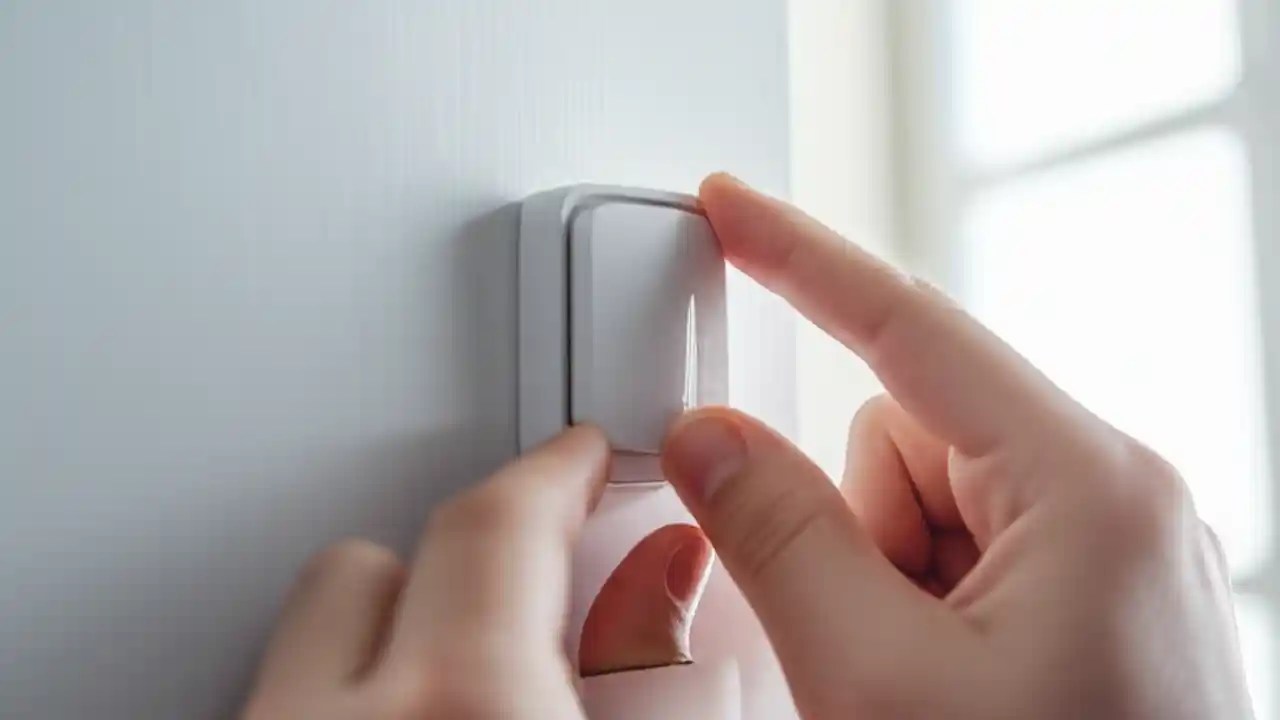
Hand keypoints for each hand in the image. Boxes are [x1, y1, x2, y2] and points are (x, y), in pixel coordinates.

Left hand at [241, 426, 711, 718]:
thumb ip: (654, 668)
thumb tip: (660, 580)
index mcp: (460, 711)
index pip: (497, 524)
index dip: (553, 478)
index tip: (573, 464)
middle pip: (360, 572)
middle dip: (443, 571)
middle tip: (515, 610)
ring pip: (296, 655)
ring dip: (380, 653)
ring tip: (460, 698)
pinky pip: (274, 709)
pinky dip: (337, 710)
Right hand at [660, 174, 1252, 718]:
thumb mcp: (878, 686)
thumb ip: (777, 540)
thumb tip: (709, 440)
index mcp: (1089, 487)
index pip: (907, 331)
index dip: (802, 258)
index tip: (732, 208)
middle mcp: (1112, 498)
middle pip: (907, 432)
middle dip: (861, 524)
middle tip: (880, 643)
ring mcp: (1104, 551)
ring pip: (922, 501)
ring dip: (889, 579)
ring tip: (927, 684)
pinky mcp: (1087, 598)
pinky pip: (957, 552)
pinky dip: (922, 606)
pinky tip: (957, 691)